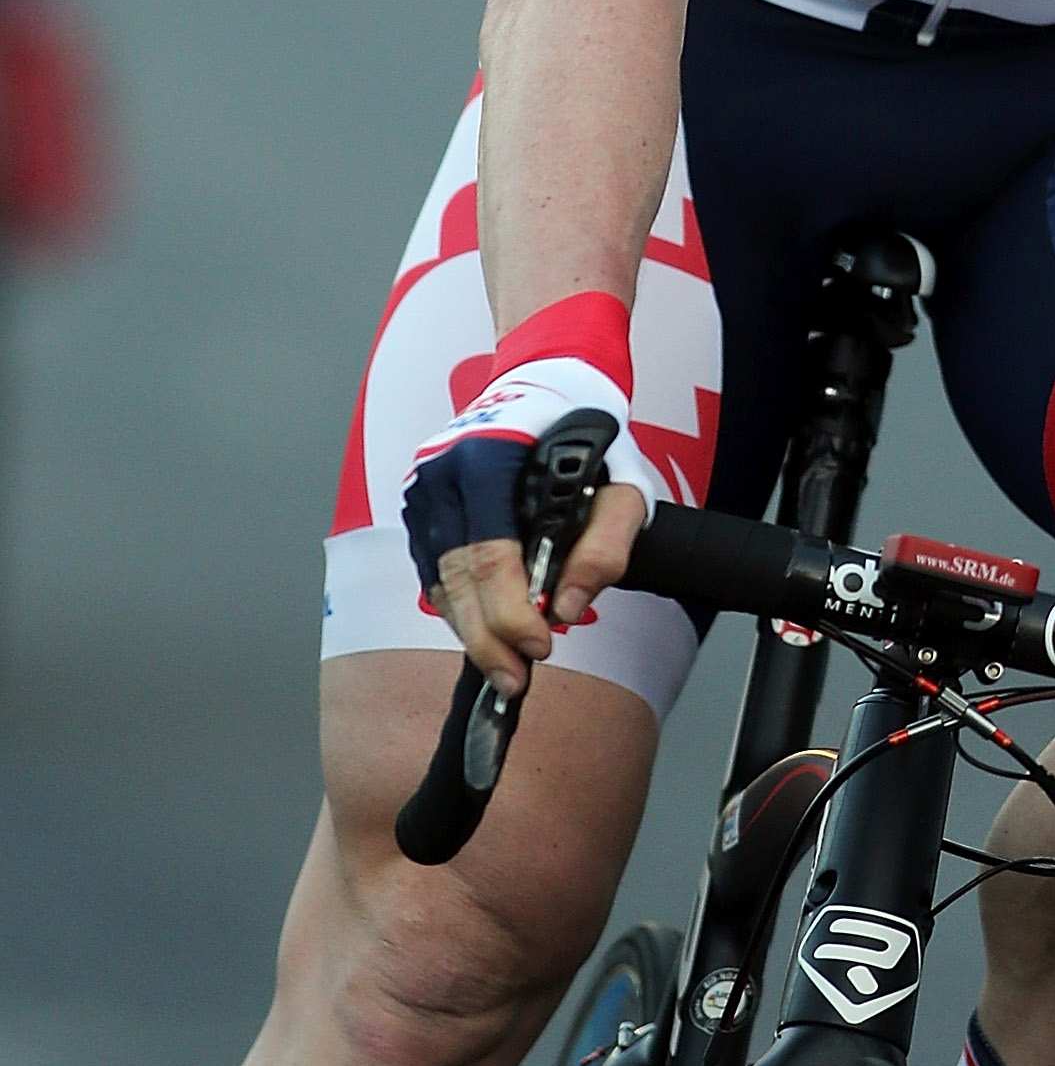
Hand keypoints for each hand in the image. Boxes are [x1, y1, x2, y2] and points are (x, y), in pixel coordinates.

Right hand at [402, 353, 666, 691]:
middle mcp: (442, 472)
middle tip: (516, 681)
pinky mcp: (420, 505)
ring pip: (438, 579)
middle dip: (487, 638)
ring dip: (470, 629)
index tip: (540, 648)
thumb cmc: (587, 435)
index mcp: (488, 458)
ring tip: (506, 668)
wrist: (549, 384)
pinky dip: (459, 605)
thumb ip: (604, 547)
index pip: (489, 556)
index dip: (510, 613)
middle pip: (456, 576)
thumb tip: (565, 610)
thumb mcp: (622, 485)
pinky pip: (434, 569)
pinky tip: (488, 631)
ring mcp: (423, 487)